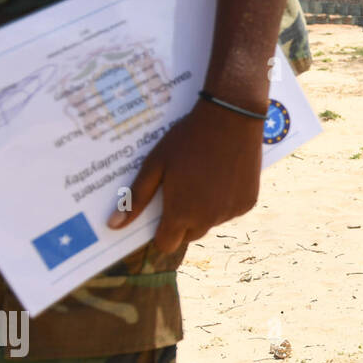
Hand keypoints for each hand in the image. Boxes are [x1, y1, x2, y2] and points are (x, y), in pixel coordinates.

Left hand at [107, 99, 263, 253]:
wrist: (231, 118)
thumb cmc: (187, 139)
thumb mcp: (155, 165)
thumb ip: (136, 198)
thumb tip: (113, 225)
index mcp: (181, 213)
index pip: (166, 244)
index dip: (160, 232)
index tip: (159, 213)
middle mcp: (208, 219)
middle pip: (189, 235)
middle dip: (182, 221)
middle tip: (181, 191)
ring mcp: (231, 212)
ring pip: (211, 222)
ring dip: (204, 211)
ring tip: (202, 178)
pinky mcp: (248, 202)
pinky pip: (231, 211)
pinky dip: (225, 201)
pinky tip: (222, 176)